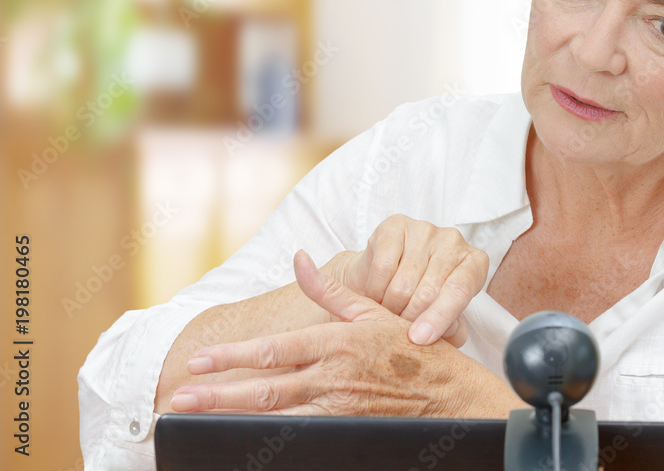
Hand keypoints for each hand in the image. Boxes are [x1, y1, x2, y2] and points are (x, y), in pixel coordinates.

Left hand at [169, 251, 518, 417]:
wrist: (451, 395)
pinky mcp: (344, 430)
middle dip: (217, 394)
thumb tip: (300, 259)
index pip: (274, 351)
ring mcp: (336, 409)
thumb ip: (329, 289)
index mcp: (336, 342)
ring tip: (196, 419)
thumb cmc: (413, 348)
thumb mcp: (373, 311)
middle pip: (264, 389)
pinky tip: (242, 438)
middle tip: (179, 396)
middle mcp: (331, 378)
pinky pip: (299, 435)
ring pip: (274, 415)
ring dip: (231, 418)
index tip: (200, 359)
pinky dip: (268, 436)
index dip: (233, 356)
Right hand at [329, 215, 489, 346]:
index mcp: (474, 263)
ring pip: (404, 282)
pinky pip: (383, 267)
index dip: (440, 317)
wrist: (381, 278)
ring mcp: (426, 230)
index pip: (460, 290)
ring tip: (386, 312)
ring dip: (390, 307)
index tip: (419, 338)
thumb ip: (452, 330)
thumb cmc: (419, 300)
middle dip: (409, 319)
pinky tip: (375, 295)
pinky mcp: (396, 225)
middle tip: (397, 330)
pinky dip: (375, 290)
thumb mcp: (441, 320)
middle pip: (430, 290)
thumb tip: (450, 331)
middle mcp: (454, 241)